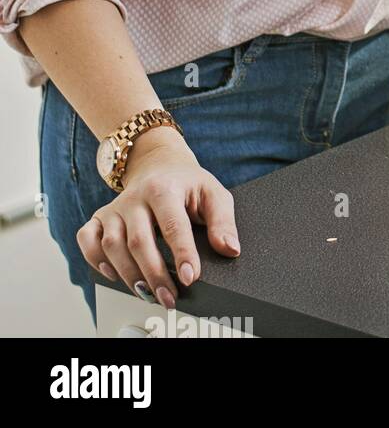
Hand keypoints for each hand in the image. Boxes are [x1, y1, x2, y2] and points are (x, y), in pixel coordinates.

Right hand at [76, 126, 240, 307]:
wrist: (158, 163)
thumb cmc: (186, 183)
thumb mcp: (213, 193)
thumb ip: (223, 221)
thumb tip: (229, 249)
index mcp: (165, 188)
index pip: (173, 225)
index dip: (182, 254)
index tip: (190, 278)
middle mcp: (135, 197)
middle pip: (139, 241)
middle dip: (155, 275)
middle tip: (170, 298)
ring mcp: (115, 208)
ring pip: (111, 246)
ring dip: (128, 275)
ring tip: (148, 294)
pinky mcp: (99, 217)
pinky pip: (86, 239)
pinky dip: (94, 260)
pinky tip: (113, 274)